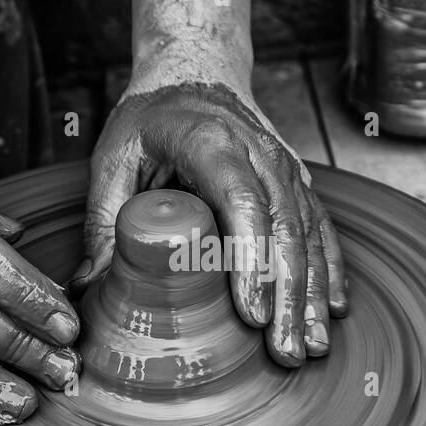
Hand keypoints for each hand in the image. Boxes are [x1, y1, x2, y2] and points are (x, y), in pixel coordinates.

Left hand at [72, 80, 348, 365]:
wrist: (196, 73)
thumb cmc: (150, 118)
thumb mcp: (113, 158)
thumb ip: (103, 222)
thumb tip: (90, 288)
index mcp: (211, 141)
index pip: (242, 203)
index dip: (250, 261)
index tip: (251, 314)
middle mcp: (259, 152)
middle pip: (285, 227)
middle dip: (289, 296)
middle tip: (285, 352)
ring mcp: (285, 166)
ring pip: (309, 233)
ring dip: (314, 293)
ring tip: (311, 347)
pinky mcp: (297, 182)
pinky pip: (321, 228)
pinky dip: (331, 270)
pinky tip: (335, 310)